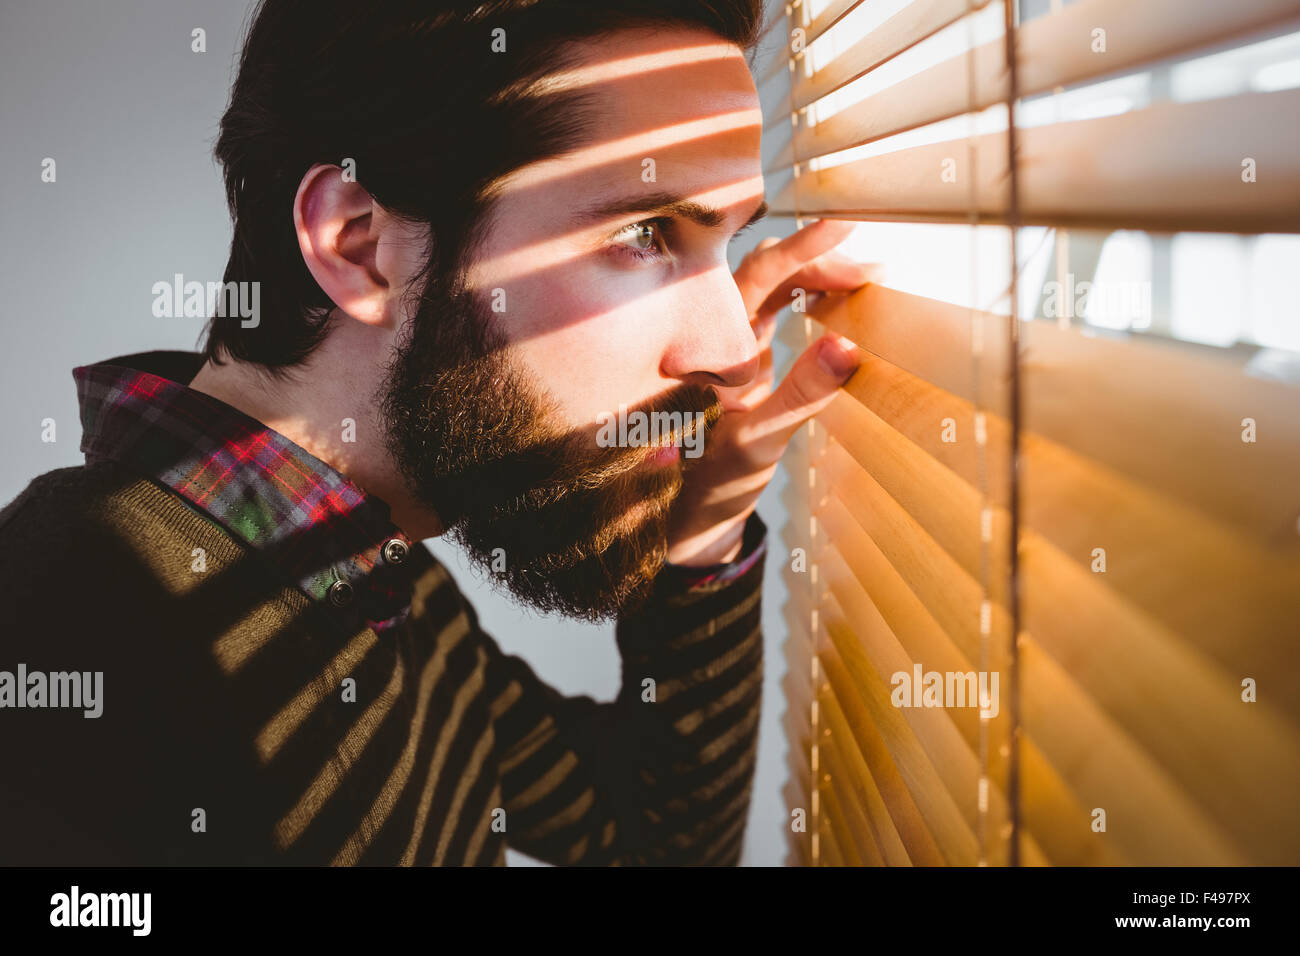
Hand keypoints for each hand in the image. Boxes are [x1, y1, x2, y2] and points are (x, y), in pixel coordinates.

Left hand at [665, 218, 879, 565]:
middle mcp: (716, 339)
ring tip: (864, 277)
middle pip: (767, 273)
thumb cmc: (713, 487)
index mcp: (712, 346)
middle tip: (872, 266)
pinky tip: (834, 301)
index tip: (843, 225)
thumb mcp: (761, 443)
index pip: (759, 277)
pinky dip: (808, 299)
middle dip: (819, 260)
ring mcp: (730, 349)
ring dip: (816, 277)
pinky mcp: (745, 364)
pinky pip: (776, 313)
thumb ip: (802, 395)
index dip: (802, 247)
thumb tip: (847, 345)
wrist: (691, 523)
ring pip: (773, 290)